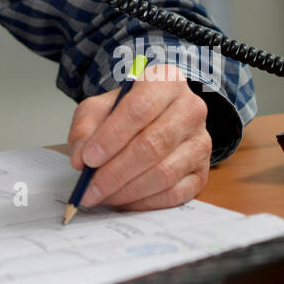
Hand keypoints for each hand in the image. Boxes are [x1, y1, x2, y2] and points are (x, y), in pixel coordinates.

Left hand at [67, 65, 210, 211]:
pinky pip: (175, 194)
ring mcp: (201, 142)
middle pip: (152, 145)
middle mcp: (190, 109)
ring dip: (127, 190)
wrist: (155, 119)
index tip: (88, 158)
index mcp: (166, 81)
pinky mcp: (203, 172)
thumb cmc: (126, 111)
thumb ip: (85, 128)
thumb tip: (81, 159)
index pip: (138, 109)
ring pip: (164, 173)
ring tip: (102, 196)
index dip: (111, 137)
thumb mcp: (99, 108)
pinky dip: (144, 202)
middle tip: (89, 189)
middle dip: (115, 172)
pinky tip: (123, 201)